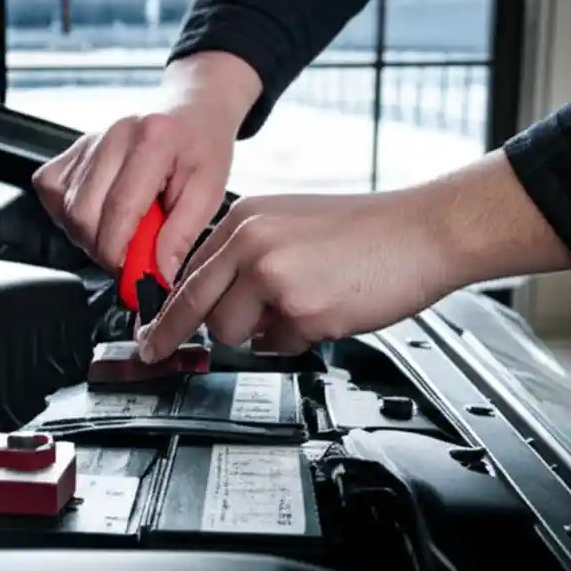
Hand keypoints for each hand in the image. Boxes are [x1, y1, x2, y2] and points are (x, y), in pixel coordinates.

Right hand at [32, 52, 261, 280]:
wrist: (192, 111)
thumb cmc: (202, 149)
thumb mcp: (210, 192)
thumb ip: (182, 235)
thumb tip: (158, 276)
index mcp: (153, 140)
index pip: (120, 208)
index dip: (119, 253)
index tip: (133, 277)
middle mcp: (115, 135)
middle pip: (84, 213)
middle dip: (102, 249)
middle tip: (129, 258)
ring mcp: (89, 140)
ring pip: (66, 209)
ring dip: (88, 235)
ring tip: (119, 233)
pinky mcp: (73, 149)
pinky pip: (52, 192)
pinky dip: (69, 215)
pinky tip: (98, 214)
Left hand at [137, 151, 570, 361]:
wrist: (424, 231)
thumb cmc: (368, 232)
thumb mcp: (290, 225)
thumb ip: (248, 258)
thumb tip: (216, 305)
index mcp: (245, 218)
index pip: (187, 272)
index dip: (165, 311)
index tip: (146, 334)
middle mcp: (251, 241)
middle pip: (195, 306)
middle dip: (177, 335)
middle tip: (155, 353)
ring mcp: (272, 274)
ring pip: (230, 332)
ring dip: (258, 336)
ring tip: (301, 309)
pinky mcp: (299, 306)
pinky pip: (277, 345)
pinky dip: (298, 339)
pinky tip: (328, 311)